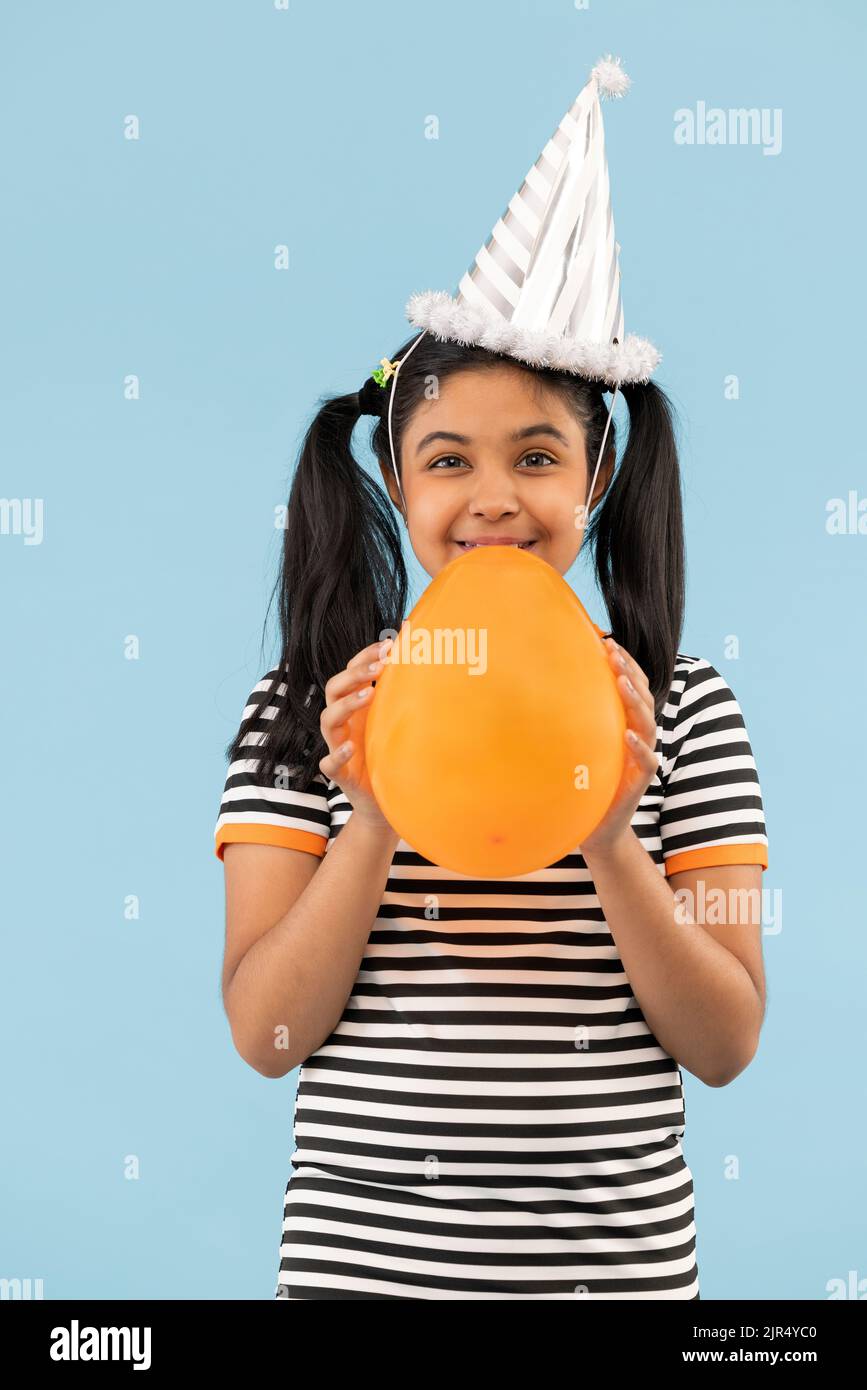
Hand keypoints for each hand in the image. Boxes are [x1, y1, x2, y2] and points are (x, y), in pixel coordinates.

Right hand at [318, 637, 396, 833]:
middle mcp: (344, 723)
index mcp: (356, 707)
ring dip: (346, 704)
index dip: (364, 656)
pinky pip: (328, 763)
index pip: (351, 672)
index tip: (387, 644)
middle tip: (378, 668)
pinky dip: (338, 754)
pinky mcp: (339, 775)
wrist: (384, 804)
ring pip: (328, 720)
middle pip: (334, 689)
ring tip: (368, 695)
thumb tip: (426, 656)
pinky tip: (352, 747)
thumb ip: (403, 694)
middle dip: (354, 674)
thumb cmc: (391, 756)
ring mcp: (338, 746)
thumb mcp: (398, 722)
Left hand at [580, 637, 660, 856]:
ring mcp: (642, 757)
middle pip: (643, 696)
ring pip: (649, 722)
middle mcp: (638, 736)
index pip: (631, 685)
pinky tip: (626, 735)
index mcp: (625, 723)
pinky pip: (647, 760)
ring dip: (635, 699)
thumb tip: (533, 688)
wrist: (596, 828)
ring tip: (621, 680)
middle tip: (612, 651)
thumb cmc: (585, 783)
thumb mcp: (575, 746)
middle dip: (630, 670)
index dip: (624, 662)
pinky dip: (638, 746)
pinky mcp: (641, 781)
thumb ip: (568, 721)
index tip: (605, 640)